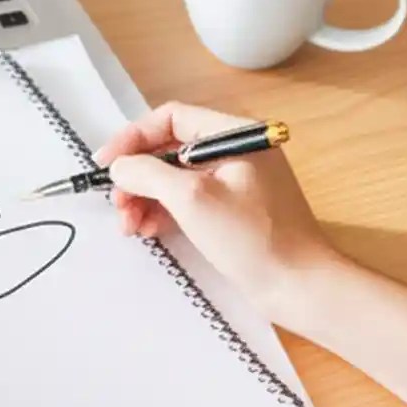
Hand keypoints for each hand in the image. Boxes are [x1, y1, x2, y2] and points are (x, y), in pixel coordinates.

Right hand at [97, 102, 342, 319]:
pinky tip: (147, 229)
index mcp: (235, 134)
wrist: (300, 287)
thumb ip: (148, 173)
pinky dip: (163, 211)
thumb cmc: (254, 239)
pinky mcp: (232, 210)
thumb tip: (120, 167)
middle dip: (138, 175)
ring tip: (129, 224)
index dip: (133, 138)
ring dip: (145, 197)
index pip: (171, 118)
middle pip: (169, 149)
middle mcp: (235, 151)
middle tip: (117, 202)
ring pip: (174, 177)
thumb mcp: (192, 198)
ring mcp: (234, 182)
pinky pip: (187, 200)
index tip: (107, 163)